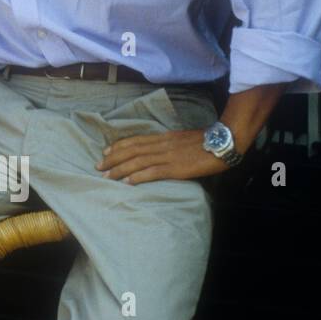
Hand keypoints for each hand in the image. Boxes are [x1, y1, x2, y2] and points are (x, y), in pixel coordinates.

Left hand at [97, 129, 228, 183]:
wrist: (223, 142)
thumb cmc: (205, 142)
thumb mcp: (181, 139)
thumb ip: (167, 144)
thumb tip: (157, 151)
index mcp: (162, 138)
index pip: (135, 141)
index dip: (118, 146)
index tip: (105, 152)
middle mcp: (161, 145)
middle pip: (131, 151)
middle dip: (113, 159)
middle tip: (98, 166)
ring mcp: (167, 156)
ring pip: (137, 161)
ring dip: (120, 169)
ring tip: (107, 176)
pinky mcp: (176, 168)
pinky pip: (153, 172)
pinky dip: (139, 176)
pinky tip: (128, 182)